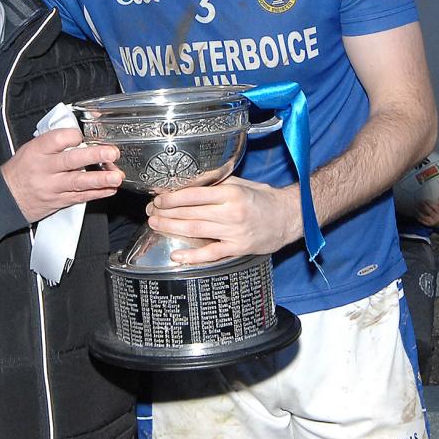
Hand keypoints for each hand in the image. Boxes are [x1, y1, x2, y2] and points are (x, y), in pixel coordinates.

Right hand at [1, 128, 123, 222]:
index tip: (83, 135)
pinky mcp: (59, 201)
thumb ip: (53, 141)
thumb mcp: (30, 148)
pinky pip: (80, 197)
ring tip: (116, 176)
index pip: (57, 139)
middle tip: (111, 153)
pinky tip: (110, 189)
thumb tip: (78, 133)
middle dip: (94, 156)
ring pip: (78, 182)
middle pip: (71, 161)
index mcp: (37, 151)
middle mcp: (45, 169)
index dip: (73, 135)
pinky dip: (97, 193)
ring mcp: (52, 187)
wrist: (6, 199)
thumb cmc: (21, 170)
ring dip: (100, 179)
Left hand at [146, 176, 300, 264]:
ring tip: (156, 225)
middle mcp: (231, 212)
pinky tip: (176, 254)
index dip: (172, 198)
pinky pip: (210, 253)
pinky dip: (192, 255)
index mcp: (230, 193)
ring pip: (196, 230)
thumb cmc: (261, 198)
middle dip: (166, 213)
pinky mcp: (238, 248)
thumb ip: (214, 184)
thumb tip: (185, 184)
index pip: (193, 195)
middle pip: (190, 213)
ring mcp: (234, 232)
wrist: (288, 217)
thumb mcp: (238, 183)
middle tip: (151, 212)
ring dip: (172, 228)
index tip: (158, 198)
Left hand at [415, 197, 438, 227]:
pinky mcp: (429, 225)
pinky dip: (418, 217)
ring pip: (424, 217)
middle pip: (429, 211)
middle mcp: (436, 218)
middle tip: (419, 202)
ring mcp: (432, 222)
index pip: (434, 207)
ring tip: (415, 207)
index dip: (429, 203)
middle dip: (423, 206)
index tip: (425, 200)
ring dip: (419, 212)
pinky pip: (422, 221)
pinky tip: (415, 213)